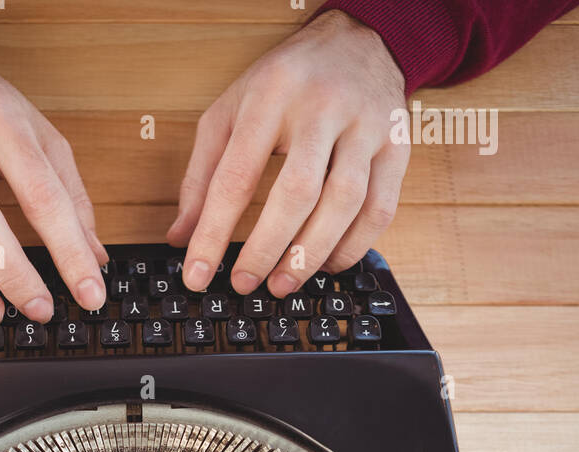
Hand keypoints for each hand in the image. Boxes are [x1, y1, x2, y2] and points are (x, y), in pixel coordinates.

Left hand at [167, 10, 408, 297]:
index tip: (197, 275)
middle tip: (245, 284)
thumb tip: (181, 237)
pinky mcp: (397, 145)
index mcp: (270, 94)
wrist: (359, 39)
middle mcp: (321, 106)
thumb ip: (202, 174)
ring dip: (310, 255)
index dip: (213, 232)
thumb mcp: (231, 111)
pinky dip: (353, 247)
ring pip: (344, 202)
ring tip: (282, 285)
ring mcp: (366, 125)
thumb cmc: (286, 84)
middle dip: (267, 248)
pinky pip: (380, 208)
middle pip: (296, 192)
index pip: (236, 175)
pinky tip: (326, 264)